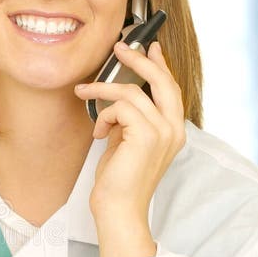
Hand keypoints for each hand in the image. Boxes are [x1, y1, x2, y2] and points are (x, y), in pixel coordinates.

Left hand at [75, 40, 185, 256]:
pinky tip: (98, 133)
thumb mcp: (126, 143)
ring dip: (102, 90)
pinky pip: (121, 107)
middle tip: (119, 47)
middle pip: (161, 81)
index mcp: (173, 131)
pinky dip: (104, 116)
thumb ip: (130, 121)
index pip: (170, 89)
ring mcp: (163, 131)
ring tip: (84, 93)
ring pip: (132, 92)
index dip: (159, 65)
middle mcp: (173, 129)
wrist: (118, 209)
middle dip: (138, 59)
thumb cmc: (118, 181)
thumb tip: (118, 101)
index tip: (148, 47)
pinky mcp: (146, 135)